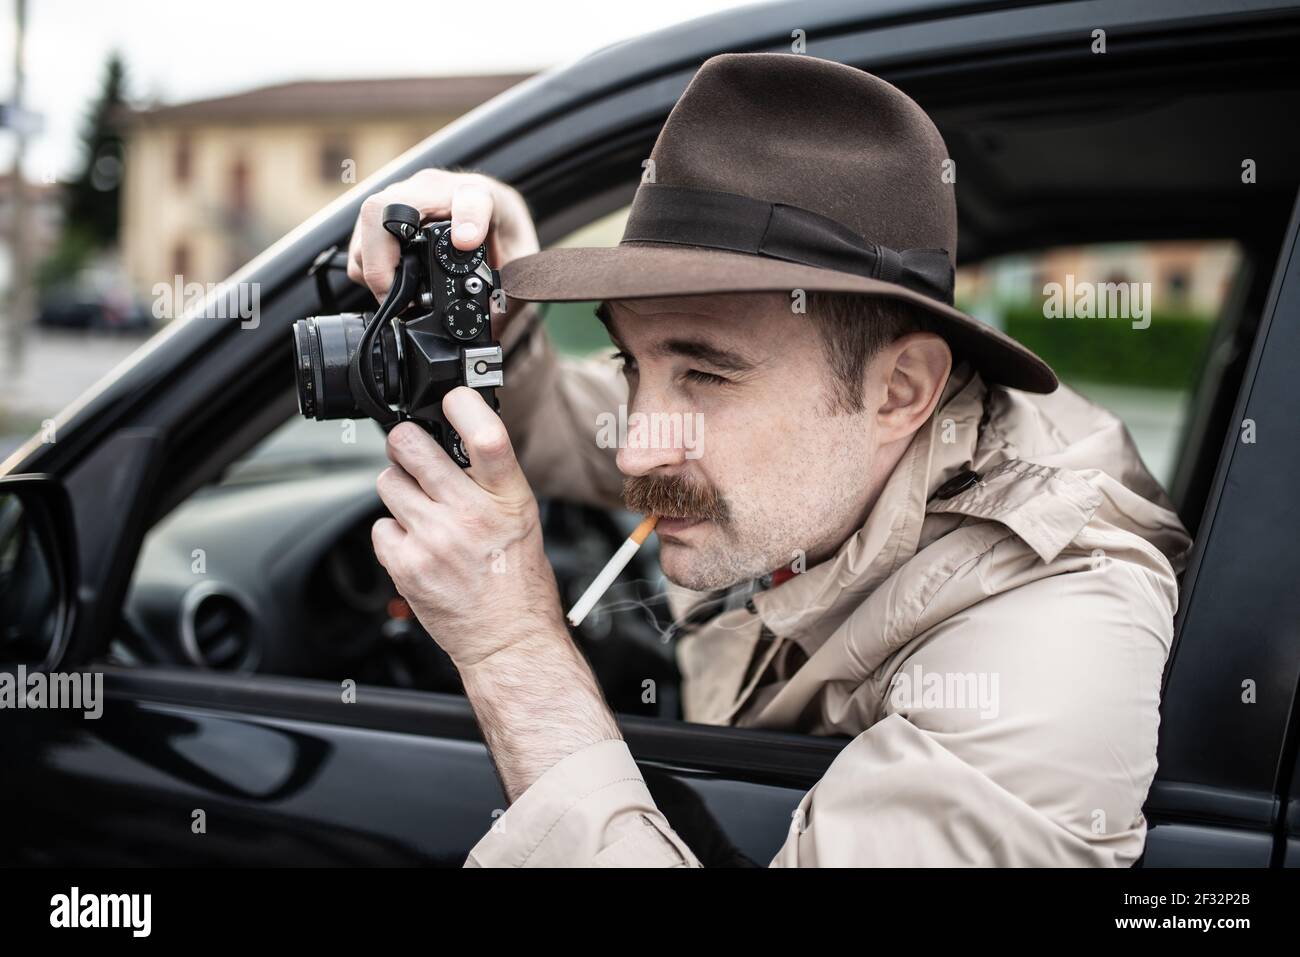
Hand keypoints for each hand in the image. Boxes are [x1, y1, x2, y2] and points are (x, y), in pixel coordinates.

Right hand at [347, 168, 539, 336]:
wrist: (493, 233)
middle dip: (383, 257)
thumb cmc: (506, 244)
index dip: (467, 218)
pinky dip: (367, 267)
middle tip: (397, 297)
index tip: (466, 243)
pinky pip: (361, 237)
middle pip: (388, 205)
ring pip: (367, 222)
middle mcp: (436, 189)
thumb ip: (516, 285)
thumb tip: (496, 308)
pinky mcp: (385, 214)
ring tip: (396, 298)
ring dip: (373, 266)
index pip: (471, 196)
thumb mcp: (524, 263)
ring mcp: (405, 197)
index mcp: (480, 195)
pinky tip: (391, 285)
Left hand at [371, 386, 565, 669]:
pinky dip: (394, 532)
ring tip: (422, 510)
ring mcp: (434, 540)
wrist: (508, 640)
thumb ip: (491, 481)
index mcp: (508, 500)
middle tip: (412, 451)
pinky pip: (380, 526)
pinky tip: (418, 544)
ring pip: (388, 482)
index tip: (451, 399)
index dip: (462, 407)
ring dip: (400, 489)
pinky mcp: (406, 564)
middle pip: (411, 447)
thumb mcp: (523, 519)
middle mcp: (470, 516)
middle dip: (406, 442)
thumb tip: (456, 442)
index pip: (487, 438)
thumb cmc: (518, 582)